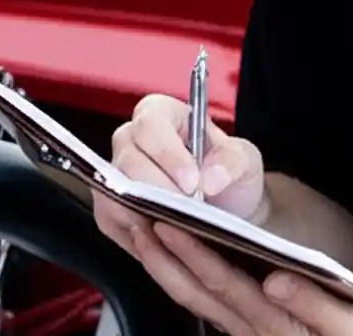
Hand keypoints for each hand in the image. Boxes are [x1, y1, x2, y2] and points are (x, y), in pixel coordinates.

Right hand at [93, 93, 266, 260]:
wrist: (226, 208)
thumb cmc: (229, 175)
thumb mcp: (244, 161)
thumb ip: (232, 161)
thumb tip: (210, 178)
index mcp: (160, 114)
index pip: (150, 125)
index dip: (168, 154)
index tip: (193, 184)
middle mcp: (130, 138)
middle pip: (128, 161)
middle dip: (159, 190)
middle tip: (188, 212)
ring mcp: (115, 171)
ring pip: (113, 191)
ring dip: (143, 214)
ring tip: (175, 229)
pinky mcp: (109, 203)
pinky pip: (108, 217)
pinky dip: (133, 232)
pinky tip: (161, 239)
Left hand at [131, 221, 352, 334]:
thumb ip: (317, 307)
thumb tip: (275, 281)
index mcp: (280, 330)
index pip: (227, 288)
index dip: (193, 256)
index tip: (166, 226)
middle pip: (200, 296)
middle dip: (163, 259)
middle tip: (134, 220)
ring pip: (198, 302)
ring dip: (166, 268)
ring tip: (141, 232)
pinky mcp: (252, 332)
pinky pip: (209, 306)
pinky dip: (186, 280)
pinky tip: (171, 257)